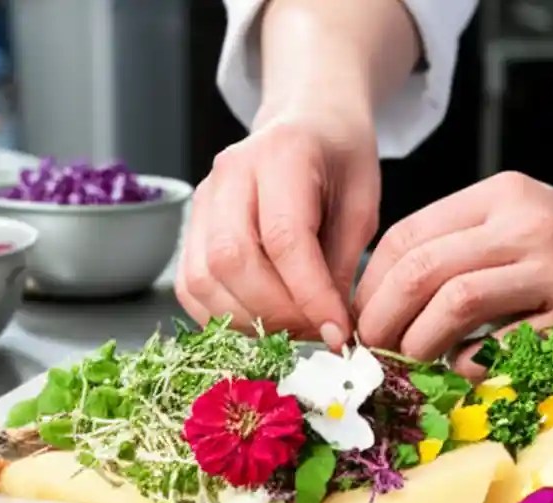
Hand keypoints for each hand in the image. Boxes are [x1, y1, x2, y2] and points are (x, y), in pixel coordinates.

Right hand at [175, 104, 380, 346]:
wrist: (308, 121)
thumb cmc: (341, 159)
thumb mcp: (362, 204)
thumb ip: (342, 262)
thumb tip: (328, 327)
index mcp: (282, 154)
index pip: (284, 237)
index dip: (310, 295)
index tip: (338, 331)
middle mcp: (231, 173)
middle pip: (233, 260)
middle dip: (276, 311)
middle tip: (315, 330)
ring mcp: (203, 198)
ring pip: (203, 279)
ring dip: (248, 319)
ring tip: (291, 327)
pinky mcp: (191, 226)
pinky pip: (189, 286)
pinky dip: (222, 316)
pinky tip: (261, 319)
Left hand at [354, 171, 552, 374]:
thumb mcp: (525, 220)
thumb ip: (464, 242)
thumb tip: (384, 293)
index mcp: (502, 195)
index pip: (408, 234)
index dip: (369, 282)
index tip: (359, 315)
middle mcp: (525, 225)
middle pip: (422, 268)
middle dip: (380, 317)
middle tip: (370, 349)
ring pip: (453, 302)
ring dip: (416, 343)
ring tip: (409, 363)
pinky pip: (501, 348)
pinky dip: (467, 366)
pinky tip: (462, 371)